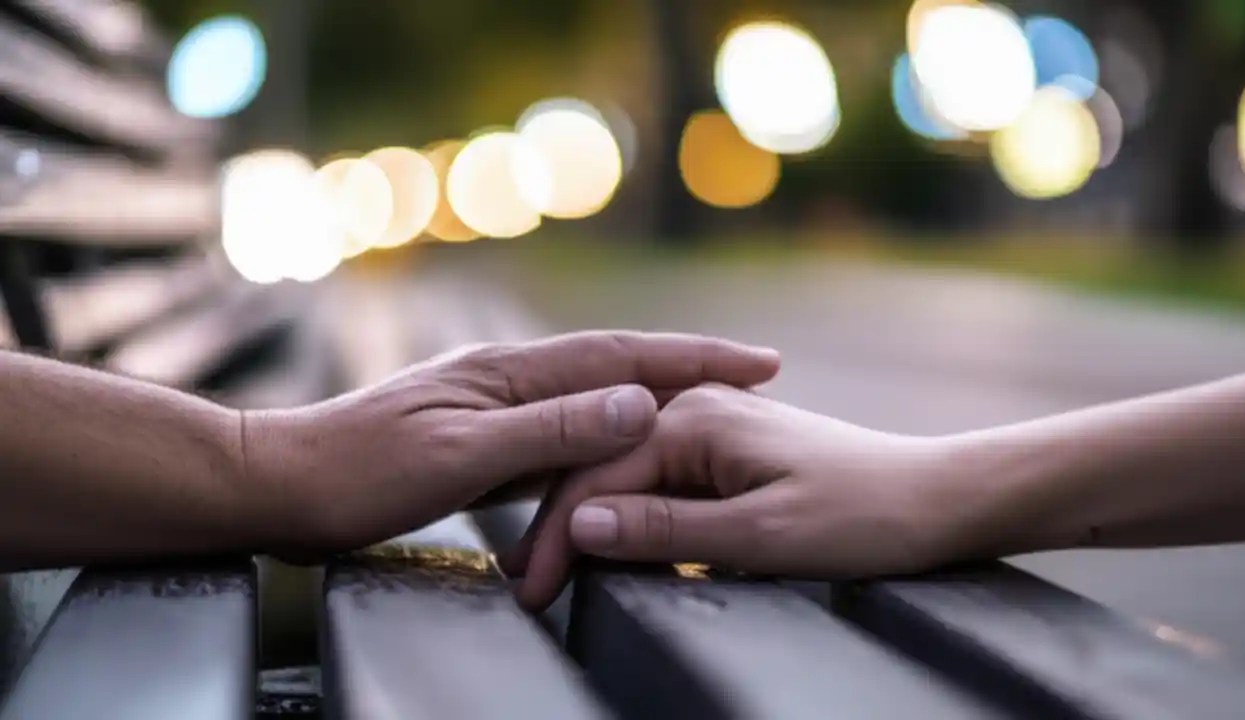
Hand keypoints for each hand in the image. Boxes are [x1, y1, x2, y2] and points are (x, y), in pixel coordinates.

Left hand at [243, 333, 779, 560]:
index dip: (695, 359)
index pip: (622, 356)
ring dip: (657, 393)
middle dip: (690, 366)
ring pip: (594, 394)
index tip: (760, 361)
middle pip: (617, 364)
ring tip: (711, 402)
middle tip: (756, 374)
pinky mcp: (478, 436)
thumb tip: (642, 403)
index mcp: (509, 371)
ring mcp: (492, 403)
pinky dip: (610, 431)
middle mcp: (507, 376)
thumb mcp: (460, 455)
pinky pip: (564, 428)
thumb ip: (551, 430)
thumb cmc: (359, 473)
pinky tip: (621, 443)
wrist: (281, 485)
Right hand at [512, 384, 966, 609]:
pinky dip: (635, 517)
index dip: (560, 537)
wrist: (937, 499)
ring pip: (629, 476)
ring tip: (558, 574)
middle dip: (564, 528)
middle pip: (604, 470)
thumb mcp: (759, 534)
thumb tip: (579, 525)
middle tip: (531, 589)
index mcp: (695, 418)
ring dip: (594, 523)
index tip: (534, 592)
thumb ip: (664, 530)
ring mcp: (715, 427)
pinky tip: (615, 548)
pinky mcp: (730, 451)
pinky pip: (663, 481)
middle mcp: (697, 409)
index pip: (598, 477)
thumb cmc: (861, 516)